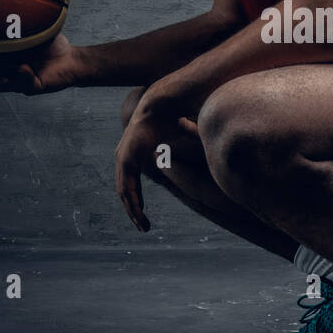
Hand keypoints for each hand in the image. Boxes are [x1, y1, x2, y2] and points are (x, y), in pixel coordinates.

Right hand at [0, 33, 79, 94]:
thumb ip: (17, 14)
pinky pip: (27, 84)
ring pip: (0, 86)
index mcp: (1, 63)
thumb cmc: (48, 43)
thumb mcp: (31, 26)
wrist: (72, 60)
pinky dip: (23, 76)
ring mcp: (19, 83)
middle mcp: (6, 75)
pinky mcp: (35, 87)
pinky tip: (21, 69)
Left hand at [113, 91, 184, 232]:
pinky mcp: (125, 159)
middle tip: (143, 227)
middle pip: (127, 191)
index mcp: (134, 154)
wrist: (162, 105)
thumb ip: (191, 143)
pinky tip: (138, 215)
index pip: (132, 183)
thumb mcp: (183, 137)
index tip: (144, 216)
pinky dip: (132, 202)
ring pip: (125, 192)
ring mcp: (123, 158)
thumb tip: (209, 144)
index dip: (137, 200)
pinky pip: (126, 187)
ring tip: (142, 226)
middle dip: (134, 211)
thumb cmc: (172, 118)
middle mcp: (125, 157)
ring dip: (132, 211)